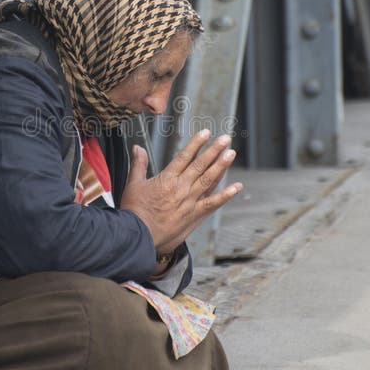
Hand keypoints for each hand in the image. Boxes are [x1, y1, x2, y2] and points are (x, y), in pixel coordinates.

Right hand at [120, 129, 242, 252]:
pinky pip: (213, 203)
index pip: (184, 156)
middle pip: (200, 165)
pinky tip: (237, 188)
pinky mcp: (194, 216)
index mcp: (167, 179)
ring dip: (221, 166)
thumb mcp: (133, 184)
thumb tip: (137, 147)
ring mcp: (190, 202)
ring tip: (231, 154)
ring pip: (209, 180)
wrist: (138, 236)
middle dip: (214, 150)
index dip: (196, 143)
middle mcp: (181, 187)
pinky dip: (226, 195)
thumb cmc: (134, 212)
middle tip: (225, 139)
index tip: (206, 133)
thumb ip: (138, 164)